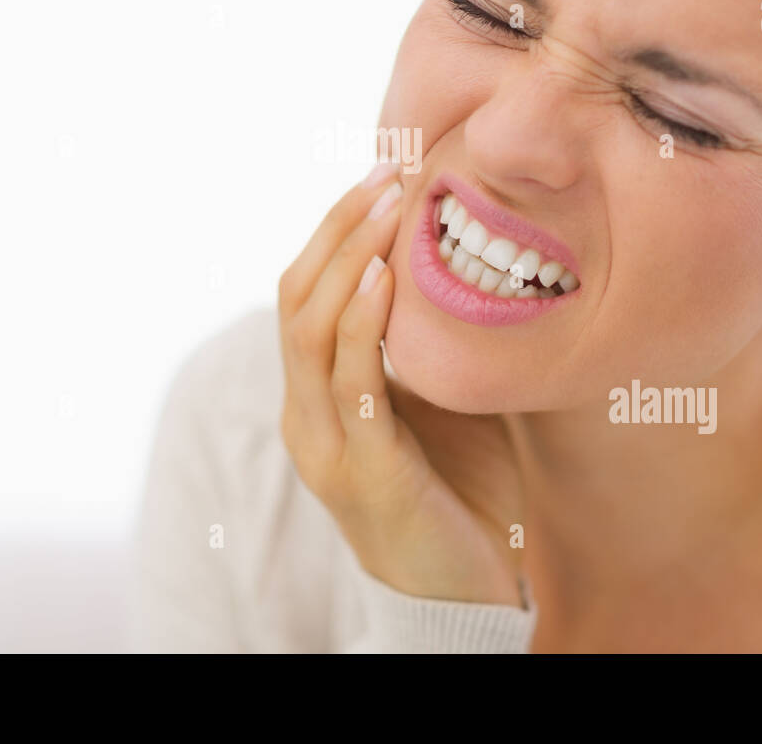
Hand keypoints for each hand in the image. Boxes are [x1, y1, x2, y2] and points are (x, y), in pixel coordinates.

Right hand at [277, 163, 524, 606]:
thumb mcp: (435, 398)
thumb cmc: (459, 487)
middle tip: (384, 171)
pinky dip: (363, 321)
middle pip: (295, 297)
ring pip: (310, 330)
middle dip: (337, 228)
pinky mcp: (362, 471)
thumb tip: (457, 257)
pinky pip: (352, 382)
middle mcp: (305, 415)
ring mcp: (324, 444)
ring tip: (387, 204)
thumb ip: (422, 341)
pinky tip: (384, 276)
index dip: (332, 230)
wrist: (466, 591)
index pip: (301, 294)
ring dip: (347, 257)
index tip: (379, 174)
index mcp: (316, 395)